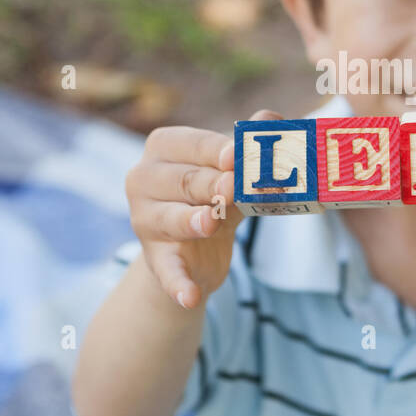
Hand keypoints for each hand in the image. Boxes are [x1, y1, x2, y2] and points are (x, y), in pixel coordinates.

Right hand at [125, 109, 283, 309]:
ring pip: (170, 219)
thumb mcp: (235, 171)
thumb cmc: (216, 195)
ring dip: (191, 221)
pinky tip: (191, 297)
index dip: (215, 150)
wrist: (196, 251)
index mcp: (163, 148)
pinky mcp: (156, 260)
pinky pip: (166, 272)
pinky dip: (178, 285)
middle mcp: (144, 180)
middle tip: (235, 187)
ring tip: (210, 222)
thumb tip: (271, 118)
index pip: (190, 144)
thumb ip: (252, 144)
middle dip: (210, 183)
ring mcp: (145, 221)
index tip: (237, 154)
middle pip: (182, 180)